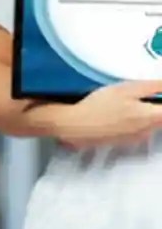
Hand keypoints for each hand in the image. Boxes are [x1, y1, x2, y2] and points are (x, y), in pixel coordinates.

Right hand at [34, 80, 161, 149]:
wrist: (76, 126)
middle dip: (155, 105)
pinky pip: (139, 130)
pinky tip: (119, 113)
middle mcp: (148, 131)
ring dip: (146, 113)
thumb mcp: (125, 89)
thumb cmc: (97, 108)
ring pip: (152, 124)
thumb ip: (151, 87)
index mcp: (151, 116)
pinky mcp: (126, 141)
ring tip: (127, 103)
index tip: (157, 94)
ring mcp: (137, 138)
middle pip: (161, 118)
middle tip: (144, 95)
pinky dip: (135, 121)